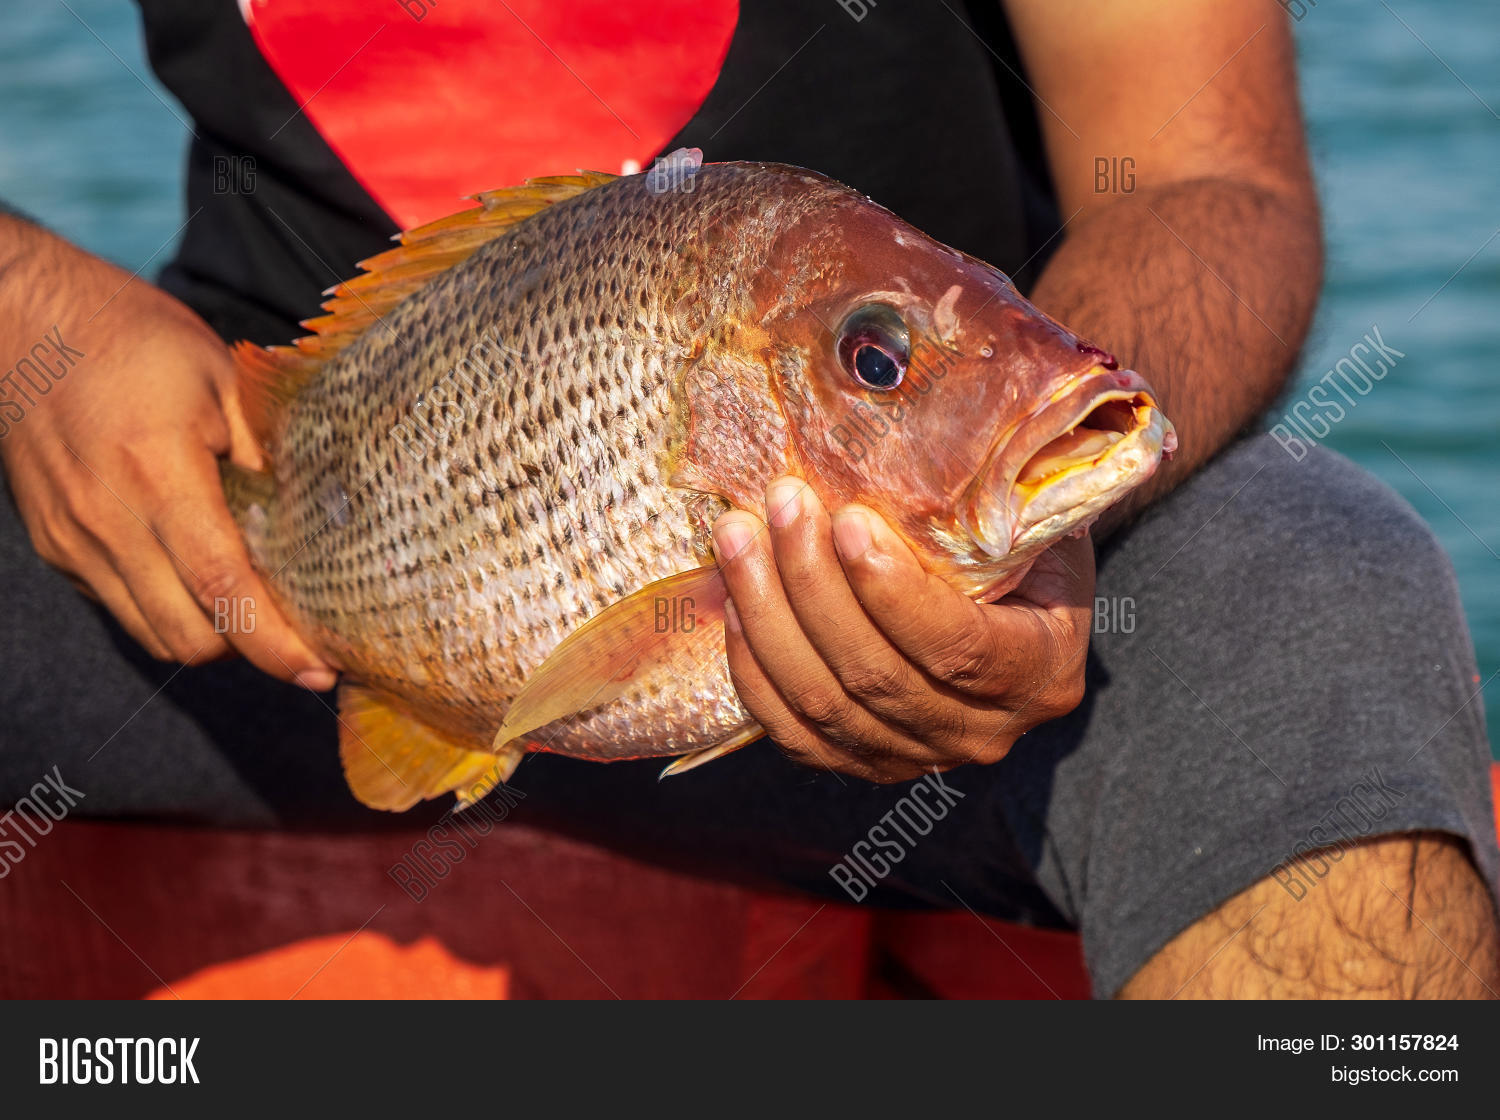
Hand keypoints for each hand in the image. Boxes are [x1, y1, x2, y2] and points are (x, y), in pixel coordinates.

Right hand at [0, 228, 335, 687]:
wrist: (22, 322)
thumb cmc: (133, 338)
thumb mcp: (222, 377)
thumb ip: (269, 453)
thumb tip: (318, 519)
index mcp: (158, 473)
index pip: (223, 589)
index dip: (275, 644)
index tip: (318, 671)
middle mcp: (107, 521)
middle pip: (190, 636)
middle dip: (250, 647)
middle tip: (298, 632)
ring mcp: (73, 540)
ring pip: (153, 635)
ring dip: (209, 635)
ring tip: (253, 608)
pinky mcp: (55, 548)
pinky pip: (122, 608)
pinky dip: (168, 609)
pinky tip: (198, 576)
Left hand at [711, 477, 1092, 782]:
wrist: (1010, 611)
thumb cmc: (1020, 550)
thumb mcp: (1035, 522)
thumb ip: (1005, 502)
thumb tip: (954, 431)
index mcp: (1040, 674)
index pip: (959, 648)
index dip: (895, 592)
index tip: (848, 522)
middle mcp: (982, 733)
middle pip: (877, 676)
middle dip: (814, 584)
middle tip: (782, 503)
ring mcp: (917, 757)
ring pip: (824, 703)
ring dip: (768, 616)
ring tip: (738, 535)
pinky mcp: (859, 761)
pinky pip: (791, 731)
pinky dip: (754, 668)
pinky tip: (732, 600)